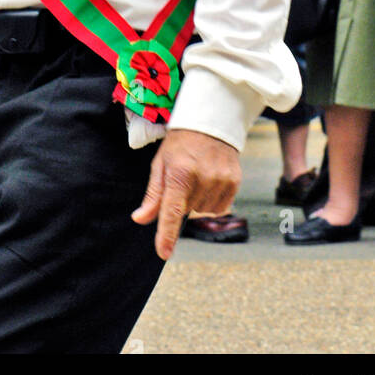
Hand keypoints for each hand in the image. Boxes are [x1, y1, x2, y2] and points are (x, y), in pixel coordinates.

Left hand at [132, 127, 240, 260]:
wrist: (211, 122)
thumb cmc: (181, 143)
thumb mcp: (161, 163)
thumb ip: (153, 195)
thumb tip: (140, 219)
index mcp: (179, 173)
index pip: (171, 211)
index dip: (167, 234)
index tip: (163, 252)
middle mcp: (202, 178)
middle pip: (186, 211)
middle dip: (182, 200)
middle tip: (183, 176)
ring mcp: (221, 181)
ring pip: (203, 211)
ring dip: (198, 200)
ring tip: (198, 175)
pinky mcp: (234, 183)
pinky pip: (220, 208)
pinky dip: (212, 200)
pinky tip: (210, 181)